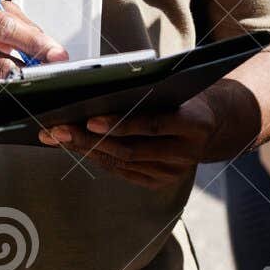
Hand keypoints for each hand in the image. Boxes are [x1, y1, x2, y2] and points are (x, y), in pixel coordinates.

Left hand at [37, 91, 222, 188]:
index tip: (90, 119)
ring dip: (86, 149)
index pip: (151, 125)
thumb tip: (97, 91)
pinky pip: (123, 171)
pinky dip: (98, 158)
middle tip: (58, 129)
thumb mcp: (172, 87)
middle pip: (130, 148)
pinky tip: (77, 147)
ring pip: (122, 162)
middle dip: (89, 139)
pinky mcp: (160, 181)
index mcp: (193, 123)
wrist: (211, 124)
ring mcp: (173, 171)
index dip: (119, 123)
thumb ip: (145, 92)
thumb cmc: (182, 96)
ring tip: (58, 137)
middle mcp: (185, 152)